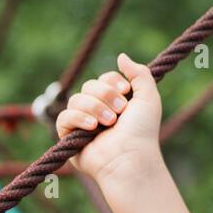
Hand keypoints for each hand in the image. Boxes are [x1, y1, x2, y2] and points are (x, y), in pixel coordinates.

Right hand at [55, 53, 162, 181]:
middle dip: (105, 95)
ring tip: (109, 123)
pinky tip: (93, 128)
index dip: (112, 81)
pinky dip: (79, 119)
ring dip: (95, 108)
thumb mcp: (148, 97)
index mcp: (115, 101)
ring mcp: (83, 123)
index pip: (104, 78)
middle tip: (120, 112)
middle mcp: (98, 110)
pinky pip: (64, 116)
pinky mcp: (69, 136)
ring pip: (76, 99)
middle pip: (89, 85)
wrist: (130, 156)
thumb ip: (139, 74)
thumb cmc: (142, 131)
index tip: (126, 91)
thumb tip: (121, 56)